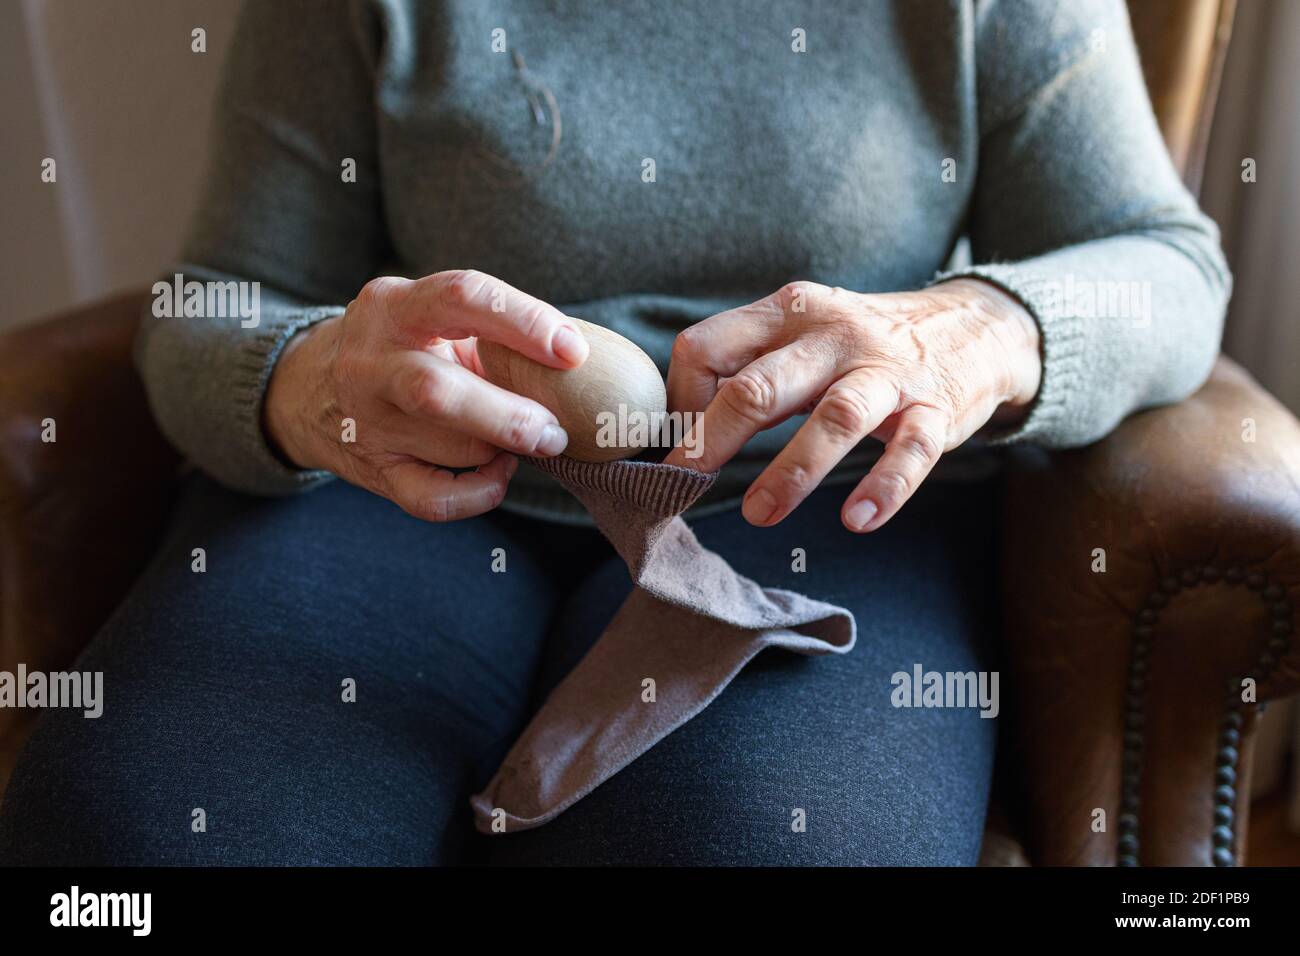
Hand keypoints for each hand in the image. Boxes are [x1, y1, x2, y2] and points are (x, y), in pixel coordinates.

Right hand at [265, 270, 587, 521]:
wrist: (308, 389)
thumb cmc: (405, 346)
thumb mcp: (430, 317)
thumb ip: (492, 329)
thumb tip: (580, 357)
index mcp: (394, 305)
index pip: (461, 296)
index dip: (523, 322)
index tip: (573, 351)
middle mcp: (370, 360)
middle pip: (437, 390)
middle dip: (507, 416)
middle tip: (556, 433)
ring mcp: (364, 419)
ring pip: (445, 447)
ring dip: (499, 450)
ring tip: (524, 441)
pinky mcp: (371, 470)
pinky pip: (432, 498)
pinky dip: (478, 494)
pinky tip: (499, 474)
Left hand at [663, 278, 1040, 531]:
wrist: (972, 328)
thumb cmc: (862, 344)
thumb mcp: (801, 333)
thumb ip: (746, 367)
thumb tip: (682, 425)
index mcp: (788, 312)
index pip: (706, 348)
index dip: (681, 400)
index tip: (682, 444)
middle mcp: (833, 335)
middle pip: (760, 384)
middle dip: (714, 438)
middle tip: (685, 482)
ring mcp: (887, 372)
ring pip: (835, 418)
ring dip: (792, 471)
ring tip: (758, 514)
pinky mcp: (935, 408)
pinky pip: (911, 451)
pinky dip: (884, 487)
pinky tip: (857, 520)